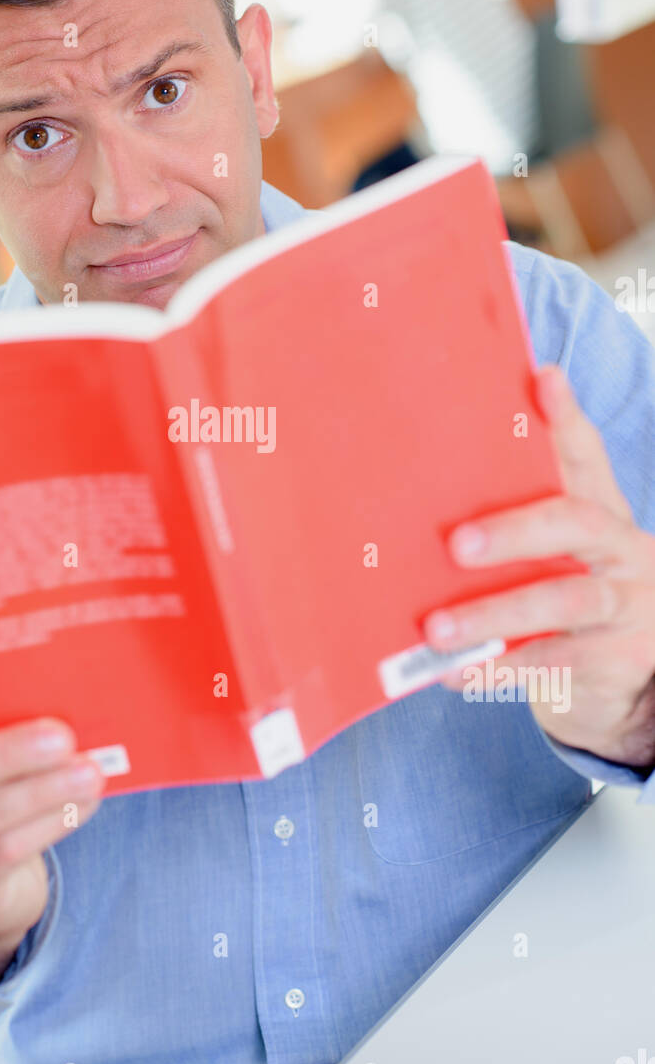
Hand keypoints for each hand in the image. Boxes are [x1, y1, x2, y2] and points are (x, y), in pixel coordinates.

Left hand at [425, 365, 654, 770]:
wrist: (623, 684)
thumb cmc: (570, 602)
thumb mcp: (558, 557)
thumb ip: (518, 518)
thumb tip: (441, 493)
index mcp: (601, 513)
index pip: (585, 456)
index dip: (566, 418)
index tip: (540, 379)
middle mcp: (622, 551)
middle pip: (574, 523)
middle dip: (514, 530)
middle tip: (456, 544)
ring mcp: (626, 606)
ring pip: (563, 600)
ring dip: (493, 614)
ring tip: (437, 629)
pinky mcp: (614, 660)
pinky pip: (554, 663)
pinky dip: (500, 670)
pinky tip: (456, 673)